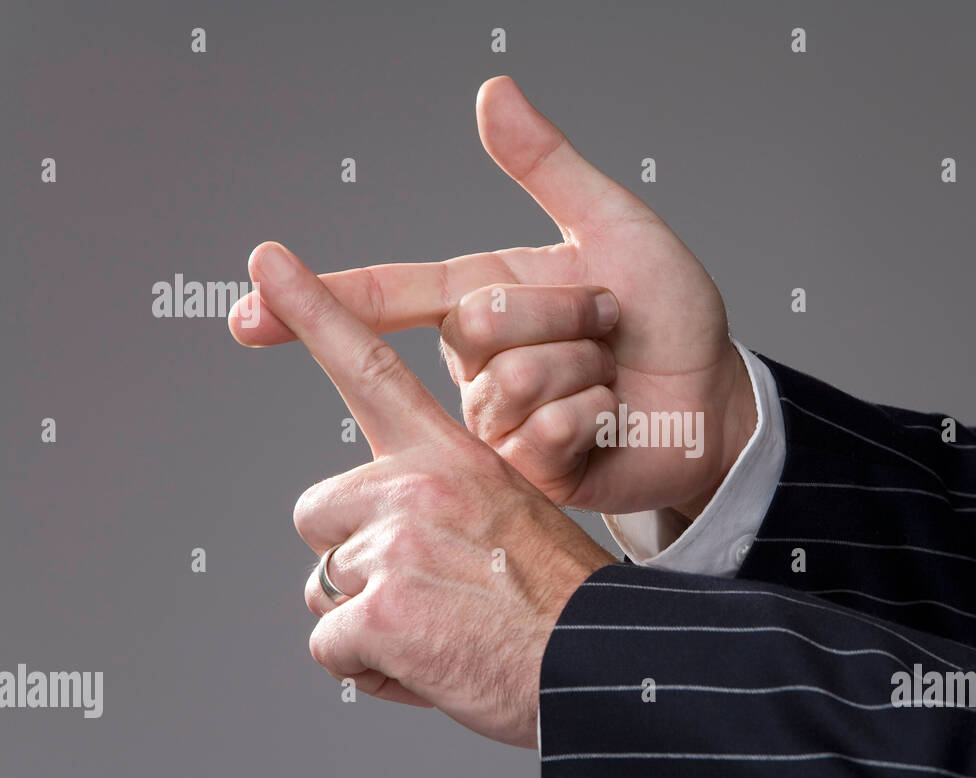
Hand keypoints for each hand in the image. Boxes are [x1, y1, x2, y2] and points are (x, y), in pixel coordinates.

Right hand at [229, 75, 755, 520]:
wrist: (715, 395)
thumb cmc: (667, 312)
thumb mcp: (613, 226)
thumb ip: (548, 165)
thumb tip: (491, 92)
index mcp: (482, 297)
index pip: (385, 295)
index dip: (315, 301)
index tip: (244, 310)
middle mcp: (479, 362)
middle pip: (475, 327)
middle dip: (563, 312)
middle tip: (608, 322)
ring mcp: (501, 423)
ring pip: (511, 384)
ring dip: (587, 364)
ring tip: (613, 369)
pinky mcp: (530, 472)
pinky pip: (541, 436)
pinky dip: (596, 412)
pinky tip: (614, 413)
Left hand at [242, 240, 614, 748]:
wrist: (593, 664)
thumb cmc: (558, 604)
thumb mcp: (511, 518)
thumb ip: (435, 504)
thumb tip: (370, 541)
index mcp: (452, 457)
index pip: (372, 368)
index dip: (314, 310)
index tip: (266, 260)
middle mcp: (416, 486)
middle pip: (319, 513)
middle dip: (354, 559)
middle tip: (427, 590)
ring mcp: (393, 545)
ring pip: (323, 586)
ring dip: (367, 620)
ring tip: (440, 631)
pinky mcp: (379, 610)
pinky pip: (330, 647)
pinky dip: (370, 670)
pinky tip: (430, 665)